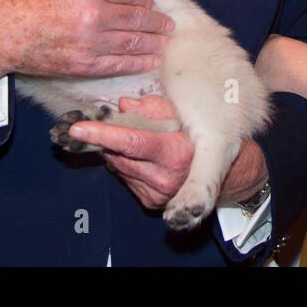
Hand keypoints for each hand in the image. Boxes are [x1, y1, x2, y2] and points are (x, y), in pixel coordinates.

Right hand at [0, 0, 173, 82]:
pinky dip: (139, 62)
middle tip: (168, 25)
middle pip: (137, 18)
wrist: (1, 32)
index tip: (151, 4)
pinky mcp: (84, 65)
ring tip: (164, 41)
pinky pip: (120, 63)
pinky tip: (151, 60)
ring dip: (153, 42)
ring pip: (133, 42)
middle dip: (157, 22)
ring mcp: (90, 42)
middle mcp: (93, 13)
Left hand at [69, 94, 269, 208]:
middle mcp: (166, 178)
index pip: (130, 141)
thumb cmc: (206, 135)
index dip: (102, 133)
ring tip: (129, 137)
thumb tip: (123, 103)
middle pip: (119, 154)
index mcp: (176, 152)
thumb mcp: (185, 114)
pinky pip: (125, 179)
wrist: (228, 174)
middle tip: (104, 122)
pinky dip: (124, 164)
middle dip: (107, 138)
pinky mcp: (152, 203)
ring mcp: (158, 194)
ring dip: (115, 151)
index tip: (78, 129)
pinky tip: (138, 155)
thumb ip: (153, 108)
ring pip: (119, 167)